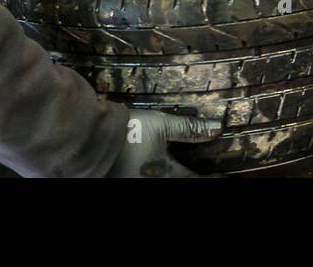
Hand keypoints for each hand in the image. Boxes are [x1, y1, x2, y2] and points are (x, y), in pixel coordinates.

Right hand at [107, 110, 221, 177]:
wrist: (89, 141)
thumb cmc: (128, 133)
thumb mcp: (160, 125)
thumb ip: (188, 128)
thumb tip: (217, 128)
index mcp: (167, 175)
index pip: (196, 181)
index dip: (212, 179)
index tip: (223, 177)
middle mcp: (154, 185)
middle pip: (181, 187)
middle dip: (193, 180)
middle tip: (205, 177)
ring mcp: (136, 186)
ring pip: (164, 184)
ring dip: (174, 179)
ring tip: (178, 173)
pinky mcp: (121, 182)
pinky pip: (145, 181)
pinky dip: (157, 177)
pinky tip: (155, 172)